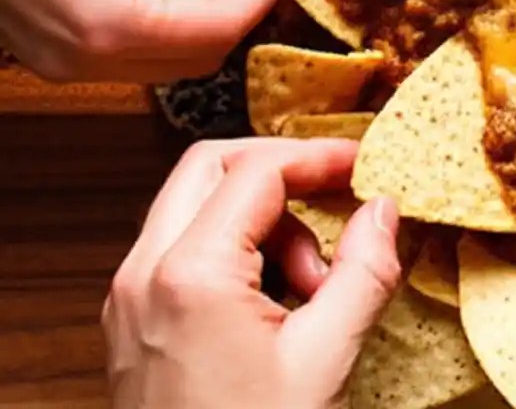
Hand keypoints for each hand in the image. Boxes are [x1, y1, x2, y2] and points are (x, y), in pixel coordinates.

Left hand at [103, 138, 400, 408]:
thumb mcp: (326, 359)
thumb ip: (365, 272)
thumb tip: (385, 211)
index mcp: (190, 276)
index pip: (258, 171)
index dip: (320, 158)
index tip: (364, 166)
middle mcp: (143, 276)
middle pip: (210, 169)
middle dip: (282, 175)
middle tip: (338, 197)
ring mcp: (128, 299)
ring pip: (194, 209)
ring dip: (263, 223)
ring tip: (314, 285)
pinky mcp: (132, 323)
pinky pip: (182, 254)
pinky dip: (235, 255)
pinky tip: (279, 306)